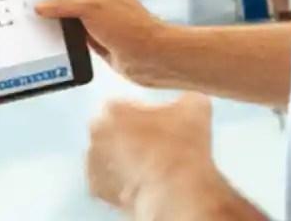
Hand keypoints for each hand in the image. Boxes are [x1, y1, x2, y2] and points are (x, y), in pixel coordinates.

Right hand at [13, 0, 171, 87]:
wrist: (148, 56)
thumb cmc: (126, 24)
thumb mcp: (91, 6)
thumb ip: (62, 4)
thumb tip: (39, 8)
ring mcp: (88, 12)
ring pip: (57, 7)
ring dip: (40, 10)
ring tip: (16, 10)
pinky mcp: (87, 32)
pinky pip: (62, 26)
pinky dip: (49, 28)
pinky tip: (33, 31)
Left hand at [89, 94, 242, 217]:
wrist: (175, 191)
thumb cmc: (181, 149)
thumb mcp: (196, 109)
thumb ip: (186, 99)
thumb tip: (190, 102)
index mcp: (115, 109)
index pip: (122, 106)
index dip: (140, 116)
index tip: (154, 126)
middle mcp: (98, 133)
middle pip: (109, 130)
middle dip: (126, 136)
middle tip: (151, 147)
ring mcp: (94, 162)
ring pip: (105, 155)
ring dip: (120, 159)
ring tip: (147, 168)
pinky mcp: (97, 188)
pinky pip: (106, 181)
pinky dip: (118, 182)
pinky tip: (139, 183)